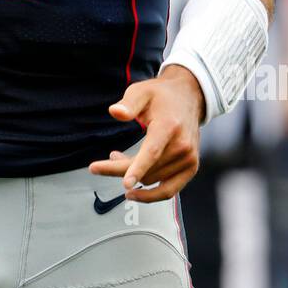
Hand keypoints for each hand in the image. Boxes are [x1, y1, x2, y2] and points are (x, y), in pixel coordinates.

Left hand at [89, 67, 203, 201]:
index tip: (125, 183)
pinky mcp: (191, 168)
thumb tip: (115, 112)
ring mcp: (189, 159)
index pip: (153, 152)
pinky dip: (150, 195)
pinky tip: (134, 192)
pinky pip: (169, 191)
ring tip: (116, 161)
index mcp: (170, 126)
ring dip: (132, 177)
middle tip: (96, 167)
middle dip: (119, 170)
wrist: (188, 98)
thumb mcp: (141, 91)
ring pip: (153, 180)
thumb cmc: (161, 95)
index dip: (137, 169)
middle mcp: (182, 145)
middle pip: (147, 169)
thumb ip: (128, 103)